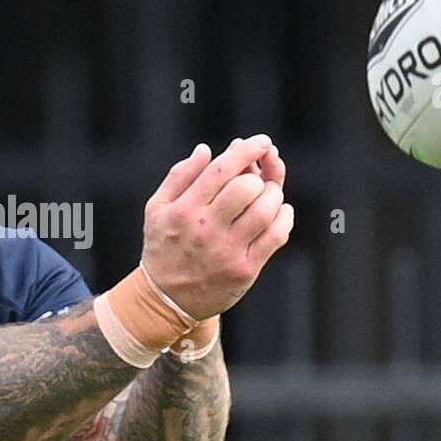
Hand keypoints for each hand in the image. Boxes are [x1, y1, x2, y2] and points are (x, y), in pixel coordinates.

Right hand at [141, 136, 293, 319]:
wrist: (166, 299)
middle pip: (247, 187)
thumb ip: (179, 176)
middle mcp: (206, 229)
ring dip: (274, 195)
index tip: (262, 142)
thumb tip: (205, 150)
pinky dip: (284, 218)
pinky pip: (276, 236)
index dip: (247, 150)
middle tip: (257, 180)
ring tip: (268, 196)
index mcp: (184, 210)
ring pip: (265, 210)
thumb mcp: (156, 209)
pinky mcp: (245, 270)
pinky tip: (280, 213)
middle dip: (259, 176)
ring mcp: (227, 251)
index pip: (222, 170)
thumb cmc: (163, 247)